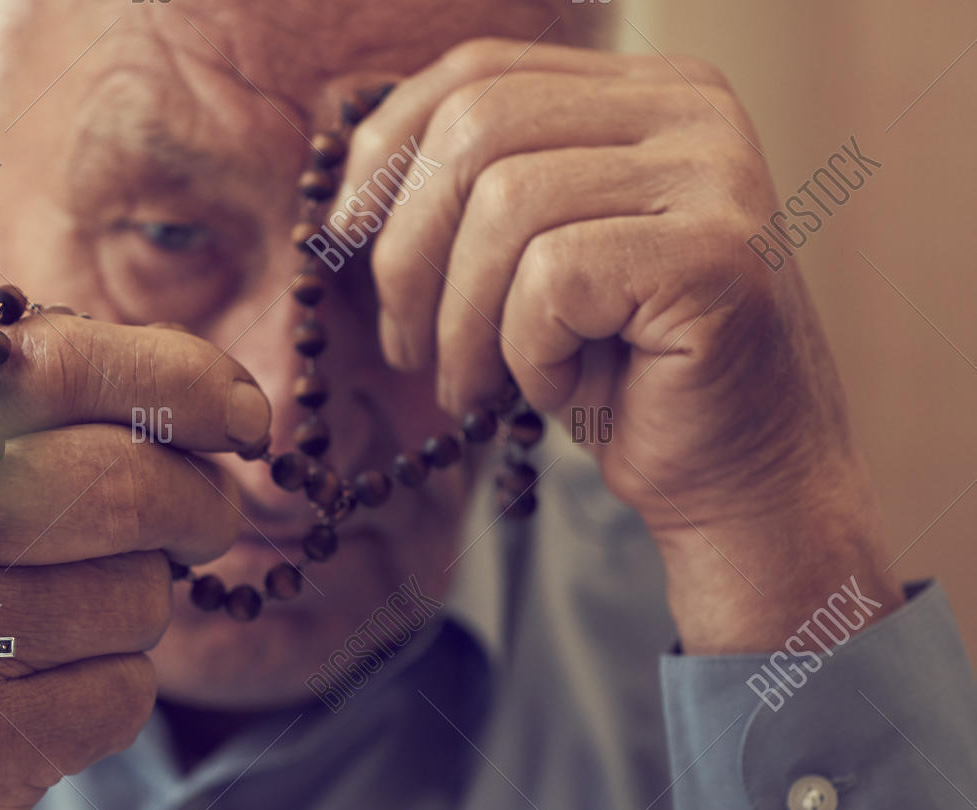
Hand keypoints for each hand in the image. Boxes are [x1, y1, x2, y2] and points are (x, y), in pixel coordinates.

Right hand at [0, 314, 270, 809]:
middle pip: (137, 487)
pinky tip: (36, 689)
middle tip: (196, 519)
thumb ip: (5, 395)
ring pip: (144, 599)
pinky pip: (128, 696)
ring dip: (134, 607)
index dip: (188, 380)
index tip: (242, 416)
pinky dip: (111, 689)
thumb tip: (198, 388)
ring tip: (50, 619)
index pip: (70, 362)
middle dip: (199, 504)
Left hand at [343, 39, 900, 649]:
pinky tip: (560, 390)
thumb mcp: (522, 267)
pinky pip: (553, 280)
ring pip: (505, 207)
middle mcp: (690, 109)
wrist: (731, 474)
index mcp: (641, 92)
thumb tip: (348, 180)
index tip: (342, 237)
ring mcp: (714, 174)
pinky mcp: (716, 254)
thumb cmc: (616, 374)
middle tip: (407, 348)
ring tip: (475, 388)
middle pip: (477, 128)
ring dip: (462, 324)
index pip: (479, 71)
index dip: (387, 150)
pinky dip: (527, 354)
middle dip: (408, 253)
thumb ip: (469, 194)